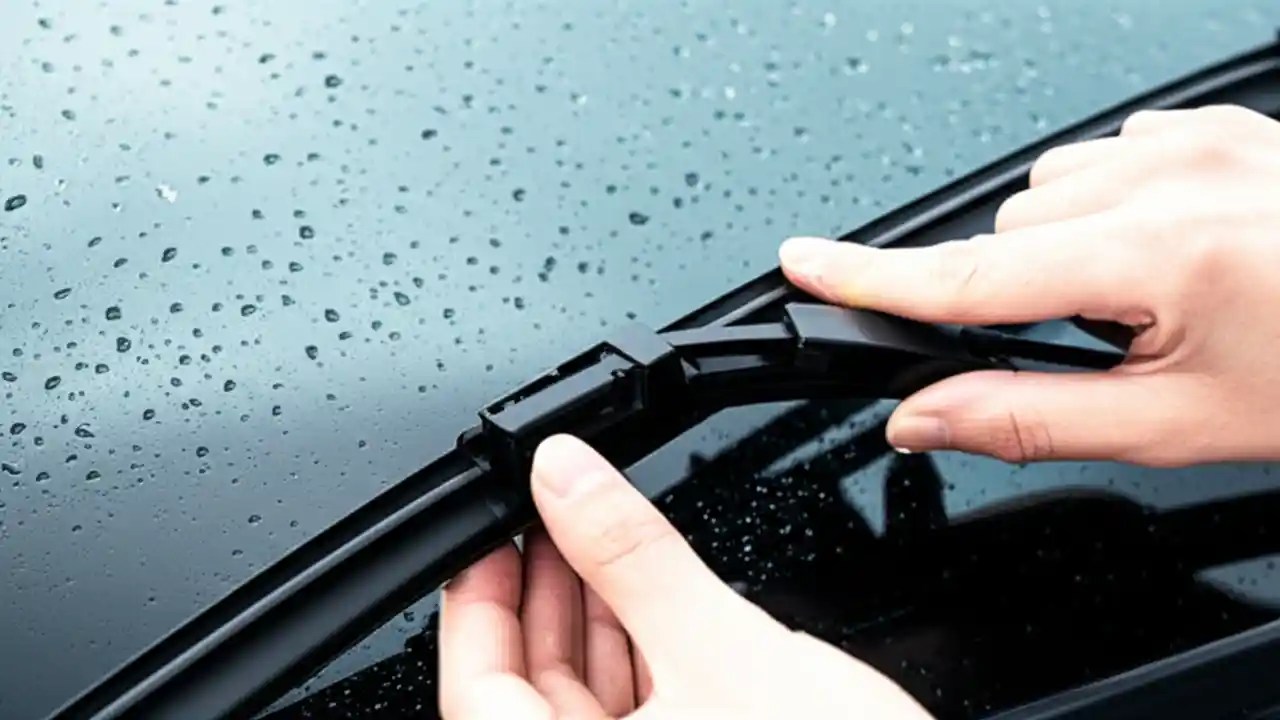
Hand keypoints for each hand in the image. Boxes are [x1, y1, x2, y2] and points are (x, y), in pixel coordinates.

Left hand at [439, 434, 932, 719]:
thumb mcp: (722, 652)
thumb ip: (633, 558)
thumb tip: (564, 477)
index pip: (475, 689)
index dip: (474, 599)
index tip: (489, 528)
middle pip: (526, 688)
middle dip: (540, 590)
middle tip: (548, 511)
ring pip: (587, 697)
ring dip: (590, 613)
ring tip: (589, 533)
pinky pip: (644, 707)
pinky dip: (640, 647)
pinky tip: (648, 594)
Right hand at [780, 104, 1279, 467]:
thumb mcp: (1178, 424)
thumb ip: (1031, 419)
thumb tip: (924, 417)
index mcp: (1161, 250)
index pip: (972, 273)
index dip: (872, 277)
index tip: (805, 264)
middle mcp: (1171, 172)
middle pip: (1009, 232)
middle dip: (1020, 292)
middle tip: (1102, 342)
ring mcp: (1193, 138)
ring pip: (1047, 194)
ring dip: (1062, 249)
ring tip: (1146, 297)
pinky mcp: (1208, 124)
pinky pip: (1101, 161)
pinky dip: (1104, 209)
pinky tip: (1166, 250)